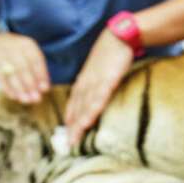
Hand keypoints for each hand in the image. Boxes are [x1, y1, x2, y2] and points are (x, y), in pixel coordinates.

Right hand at [0, 33, 49, 102]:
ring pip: (11, 73)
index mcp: (27, 45)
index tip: (45, 89)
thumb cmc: (20, 54)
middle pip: (23, 67)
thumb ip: (38, 71)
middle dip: (30, 84)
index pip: (36, 60)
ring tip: (26, 100)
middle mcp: (14, 47)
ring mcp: (2, 55)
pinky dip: (7, 88)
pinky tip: (14, 97)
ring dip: (19, 89)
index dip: (41, 75)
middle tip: (36, 99)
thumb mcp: (30, 56)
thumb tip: (43, 89)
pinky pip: (0, 77)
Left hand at [64, 28, 133, 145]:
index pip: (73, 106)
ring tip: (75, 137)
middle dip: (72, 128)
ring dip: (80, 122)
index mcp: (82, 83)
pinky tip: (90, 118)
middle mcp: (86, 84)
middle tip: (68, 145)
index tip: (67, 137)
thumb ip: (91, 87)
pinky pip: (100, 96)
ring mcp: (96, 82)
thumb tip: (89, 102)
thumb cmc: (108, 56)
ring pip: (86, 105)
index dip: (70, 122)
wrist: (117, 37)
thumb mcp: (96, 73)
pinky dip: (93, 108)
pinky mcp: (108, 79)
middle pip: (77, 109)